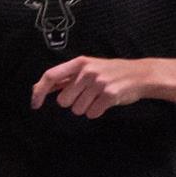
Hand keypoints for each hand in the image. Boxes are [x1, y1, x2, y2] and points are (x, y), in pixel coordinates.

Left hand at [30, 56, 149, 117]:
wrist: (140, 75)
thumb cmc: (111, 72)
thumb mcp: (88, 68)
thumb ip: (66, 77)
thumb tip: (40, 88)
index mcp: (79, 62)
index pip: (50, 76)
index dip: (39, 91)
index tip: (35, 104)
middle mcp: (87, 71)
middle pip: (63, 100)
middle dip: (72, 103)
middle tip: (87, 96)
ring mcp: (99, 82)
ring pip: (77, 109)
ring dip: (86, 108)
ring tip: (98, 98)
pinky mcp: (109, 95)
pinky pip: (92, 114)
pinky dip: (97, 112)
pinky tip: (105, 103)